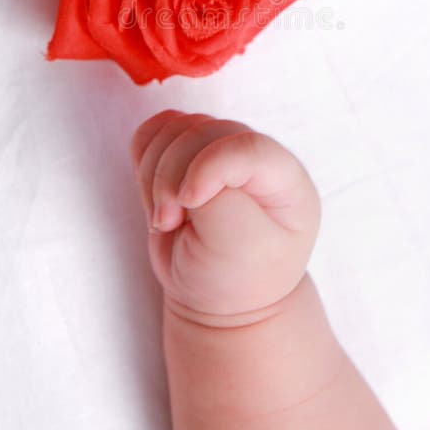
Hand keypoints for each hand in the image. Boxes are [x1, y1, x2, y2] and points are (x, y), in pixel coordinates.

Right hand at [131, 110, 320, 325]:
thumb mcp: (241, 249)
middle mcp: (253, 156)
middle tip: (168, 224)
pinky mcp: (184, 154)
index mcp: (286, 178)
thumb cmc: (239, 277)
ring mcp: (218, 150)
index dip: (209, 167)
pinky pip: (153, 134)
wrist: (219, 299)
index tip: (188, 205)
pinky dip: (144, 162)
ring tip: (167, 218)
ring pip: (173, 129)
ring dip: (155, 175)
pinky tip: (156, 198)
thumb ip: (218, 204)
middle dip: (172, 178)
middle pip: (202, 131)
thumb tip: (184, 178)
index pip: (248, 147)